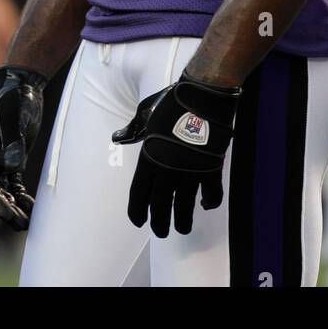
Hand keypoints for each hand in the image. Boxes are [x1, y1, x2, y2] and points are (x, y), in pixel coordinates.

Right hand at [0, 64, 47, 230]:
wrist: (23, 82)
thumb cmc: (14, 97)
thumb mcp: (13, 118)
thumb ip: (12, 142)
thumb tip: (11, 168)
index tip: (8, 216)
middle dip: (6, 209)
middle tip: (21, 225)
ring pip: (4, 189)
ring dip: (14, 206)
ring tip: (27, 222)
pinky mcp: (13, 155)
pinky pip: (14, 181)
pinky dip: (21, 195)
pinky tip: (31, 206)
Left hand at [112, 72, 240, 237]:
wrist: (203, 96)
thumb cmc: (172, 102)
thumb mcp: (146, 114)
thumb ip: (133, 130)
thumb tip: (117, 137)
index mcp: (149, 158)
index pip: (138, 194)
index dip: (137, 212)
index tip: (139, 222)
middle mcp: (167, 170)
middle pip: (160, 207)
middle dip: (160, 224)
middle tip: (162, 232)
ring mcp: (189, 172)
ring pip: (184, 208)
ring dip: (182, 222)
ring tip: (182, 228)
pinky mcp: (211, 171)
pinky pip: (211, 195)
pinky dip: (209, 203)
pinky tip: (205, 205)